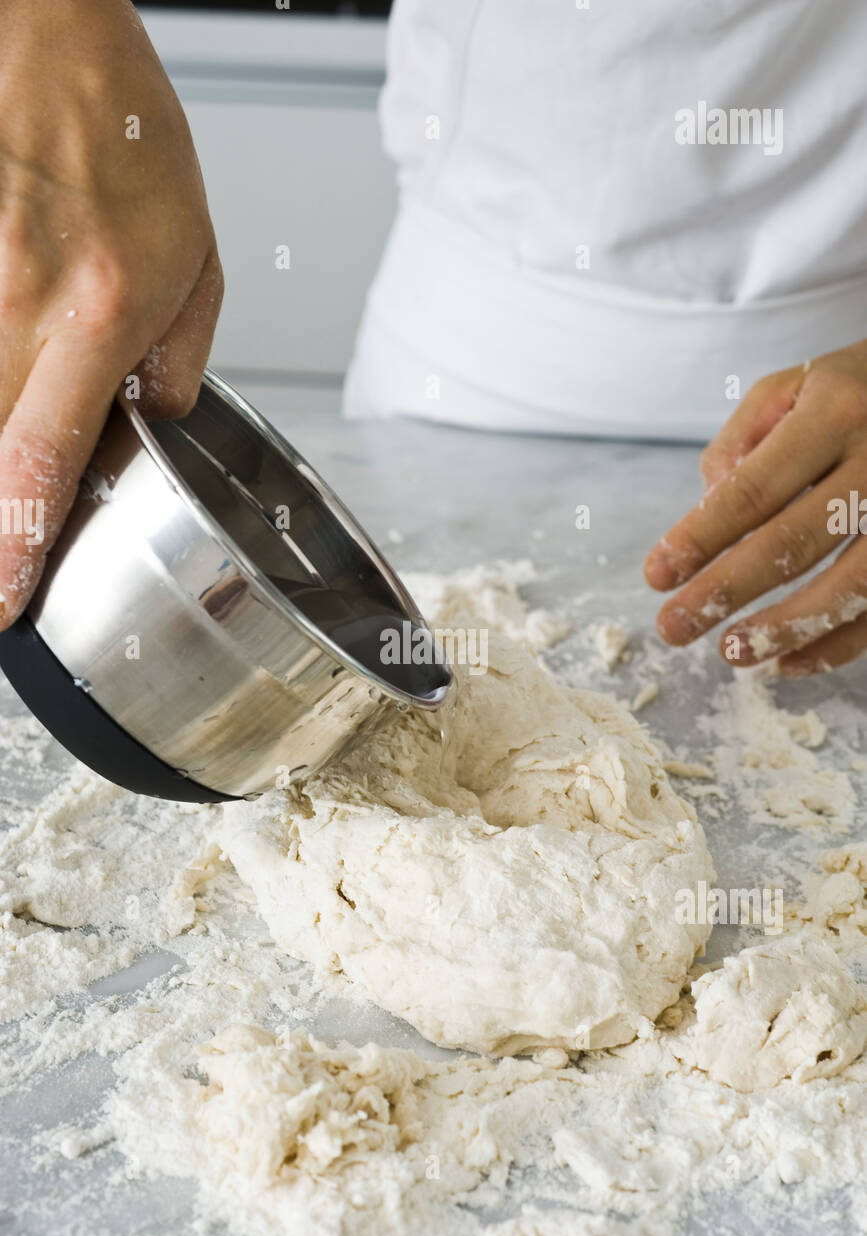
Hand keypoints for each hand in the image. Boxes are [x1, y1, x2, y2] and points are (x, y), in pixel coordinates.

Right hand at [0, 0, 222, 627]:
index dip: (15, 544)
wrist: (51, 33)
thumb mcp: (192, 257)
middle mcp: (17, 305)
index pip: (41, 458)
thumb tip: (156, 422)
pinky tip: (7, 391)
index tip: (2, 603)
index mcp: (95, 314)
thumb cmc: (127, 134)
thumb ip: (177, 356)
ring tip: (3, 520)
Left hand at [644, 340, 866, 675]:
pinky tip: (789, 661)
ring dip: (787, 628)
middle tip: (672, 627)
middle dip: (726, 591)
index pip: (754, 488)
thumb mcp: (795, 385)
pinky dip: (838, 644)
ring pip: (854, 583)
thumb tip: (710, 510)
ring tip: (732, 652)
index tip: (656, 575)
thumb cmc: (856, 390)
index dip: (701, 537)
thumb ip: (742, 442)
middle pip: (795, 541)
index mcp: (836, 412)